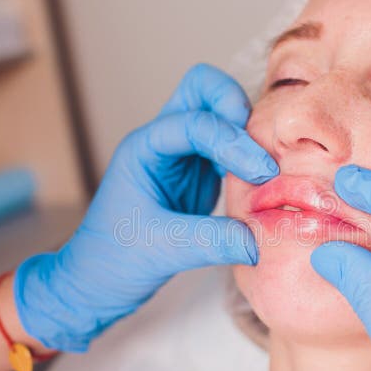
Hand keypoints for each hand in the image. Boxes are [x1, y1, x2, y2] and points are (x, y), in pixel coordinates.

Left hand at [14, 64, 276, 351]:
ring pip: (222, 114)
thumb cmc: (113, 260)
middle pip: (204, 89)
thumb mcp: (162, 251)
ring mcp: (183, 155)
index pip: (194, 123)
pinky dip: (250, 156)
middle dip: (238, 107)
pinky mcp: (200, 175)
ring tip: (271, 168)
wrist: (98, 281)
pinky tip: (264, 183)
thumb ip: (211, 241)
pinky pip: (231, 147)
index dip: (232, 142)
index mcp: (144, 148)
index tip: (262, 173)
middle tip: (263, 149)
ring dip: (249, 132)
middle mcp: (163, 142)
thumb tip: (259, 241)